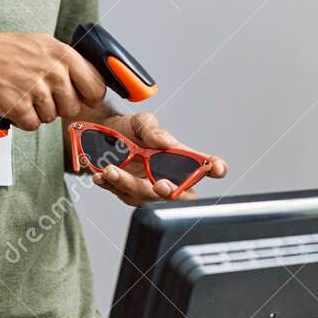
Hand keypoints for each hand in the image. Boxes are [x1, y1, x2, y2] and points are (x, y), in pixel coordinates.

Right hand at [0, 31, 108, 130]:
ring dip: (36, 111)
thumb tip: (90, 84)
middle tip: (38, 93)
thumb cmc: (4, 52)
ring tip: (21, 93)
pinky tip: (13, 102)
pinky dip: (21, 119)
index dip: (89, 97)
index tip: (81, 99)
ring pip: (51, 117)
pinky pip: (32, 125)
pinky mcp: (20, 106)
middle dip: (57, 105)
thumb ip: (67, 63)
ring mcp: (36, 89)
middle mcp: (53, 70)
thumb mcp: (42, 44)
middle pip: (73, 107)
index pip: (96, 87)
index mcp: (62, 54)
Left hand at [89, 111, 227, 205]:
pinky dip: (109, 184)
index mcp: (178, 158)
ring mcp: (144, 187)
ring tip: (112, 169)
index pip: (203, 167)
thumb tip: (166, 143)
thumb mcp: (141, 122)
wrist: (99, 134)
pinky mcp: (123, 191)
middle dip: (172, 193)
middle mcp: (165, 176)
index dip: (215, 169)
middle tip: (161, 184)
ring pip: (143, 195)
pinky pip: (119, 192)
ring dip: (128, 184)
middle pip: (179, 194)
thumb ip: (152, 130)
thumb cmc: (129, 129)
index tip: (217, 167)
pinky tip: (101, 176)